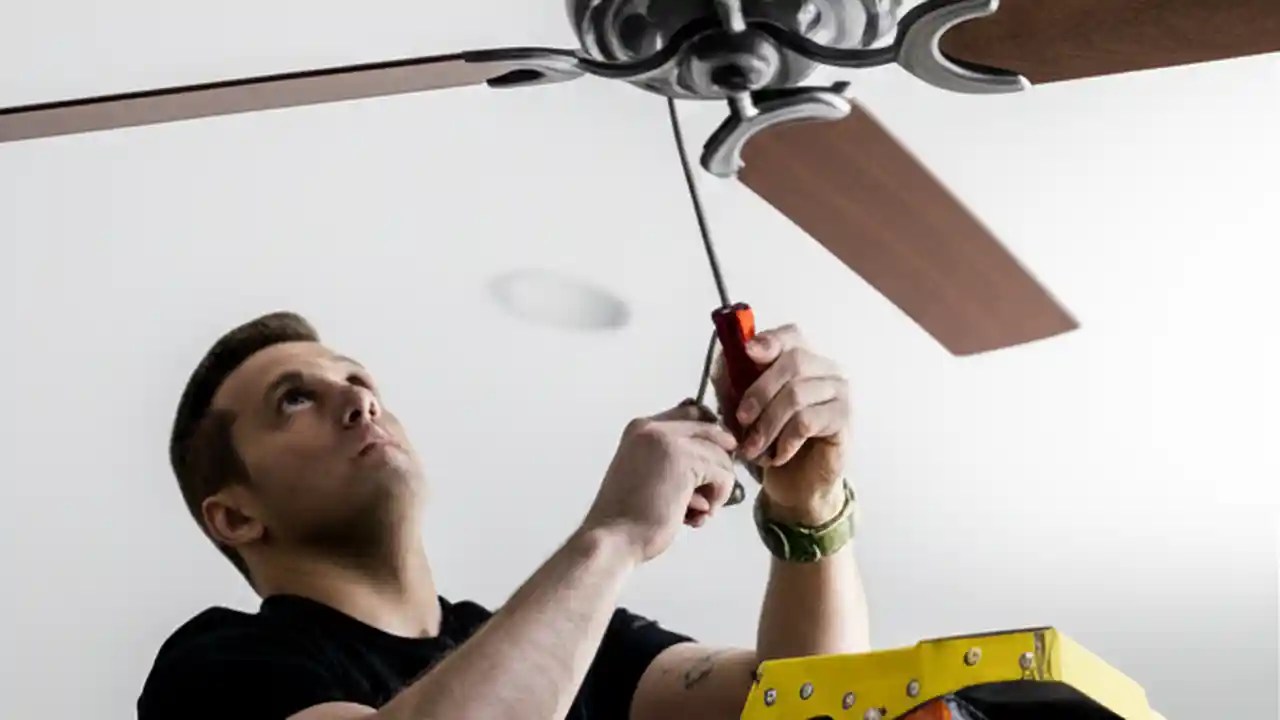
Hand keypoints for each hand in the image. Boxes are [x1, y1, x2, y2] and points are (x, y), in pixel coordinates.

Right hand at [580, 402, 738, 561]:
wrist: (613, 537)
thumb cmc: (628, 517)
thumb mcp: (645, 473)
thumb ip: (670, 458)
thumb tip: (717, 455)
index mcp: (641, 428)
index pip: (692, 415)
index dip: (711, 438)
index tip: (714, 464)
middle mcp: (655, 428)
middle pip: (712, 432)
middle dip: (719, 464)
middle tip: (713, 493)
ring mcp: (670, 442)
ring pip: (721, 456)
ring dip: (717, 488)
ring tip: (698, 511)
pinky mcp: (686, 462)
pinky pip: (724, 475)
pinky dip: (718, 499)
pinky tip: (697, 516)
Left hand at [713, 324, 850, 524]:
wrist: (795, 482)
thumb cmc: (769, 438)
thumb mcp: (740, 405)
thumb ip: (732, 379)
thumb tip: (726, 355)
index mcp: (801, 357)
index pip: (790, 335)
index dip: (769, 340)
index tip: (747, 352)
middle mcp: (826, 368)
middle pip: (793, 361)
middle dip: (759, 392)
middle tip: (740, 419)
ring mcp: (839, 391)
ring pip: (797, 394)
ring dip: (767, 424)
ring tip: (752, 447)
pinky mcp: (843, 419)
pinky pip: (807, 422)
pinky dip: (784, 441)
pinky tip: (777, 455)